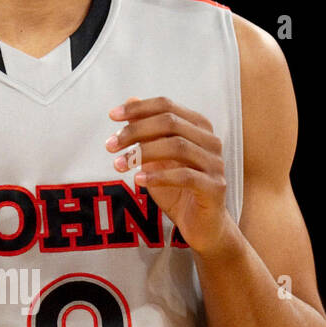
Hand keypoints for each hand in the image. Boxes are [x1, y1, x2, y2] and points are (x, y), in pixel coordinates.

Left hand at [106, 95, 235, 255]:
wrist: (202, 227)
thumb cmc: (178, 191)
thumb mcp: (157, 159)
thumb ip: (147, 131)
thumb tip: (130, 99)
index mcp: (198, 127)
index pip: (167, 106)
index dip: (138, 108)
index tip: (112, 116)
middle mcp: (211, 141)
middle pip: (170, 123)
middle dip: (135, 131)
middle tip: (110, 145)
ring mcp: (215, 164)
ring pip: (177, 146)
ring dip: (142, 153)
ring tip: (118, 165)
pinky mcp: (215, 187)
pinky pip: (185, 176)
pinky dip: (159, 176)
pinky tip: (138, 180)